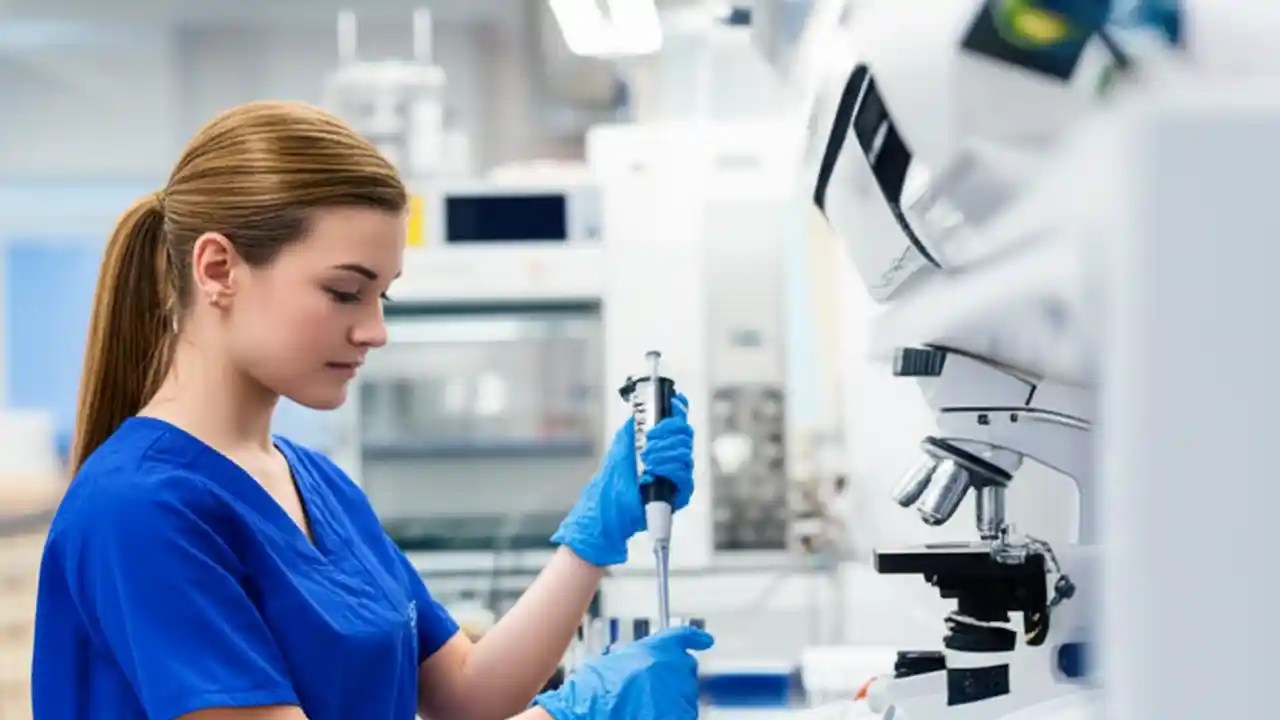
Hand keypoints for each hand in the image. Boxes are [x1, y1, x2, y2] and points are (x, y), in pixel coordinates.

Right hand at [533, 626, 712, 719]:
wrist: (590, 713)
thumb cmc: (594, 691)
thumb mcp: (612, 662)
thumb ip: (635, 659)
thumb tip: (642, 666)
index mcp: (657, 647)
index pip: (683, 637)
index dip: (695, 638)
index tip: (705, 640)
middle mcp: (675, 666)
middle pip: (684, 669)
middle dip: (672, 677)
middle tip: (649, 689)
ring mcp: (681, 693)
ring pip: (686, 695)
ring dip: (672, 699)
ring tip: (644, 706)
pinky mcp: (681, 715)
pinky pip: (684, 713)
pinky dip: (673, 714)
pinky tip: (654, 715)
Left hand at [552, 394, 693, 565]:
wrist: (610, 507)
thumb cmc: (614, 478)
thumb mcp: (623, 444)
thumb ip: (635, 426)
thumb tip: (644, 408)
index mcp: (663, 445)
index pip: (679, 425)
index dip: (677, 413)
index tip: (671, 406)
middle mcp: (674, 459)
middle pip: (685, 436)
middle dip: (668, 433)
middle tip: (651, 439)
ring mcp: (677, 476)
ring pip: (685, 454)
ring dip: (665, 452)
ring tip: (648, 458)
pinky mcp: (679, 494)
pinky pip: (684, 476)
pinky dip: (668, 469)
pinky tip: (654, 470)